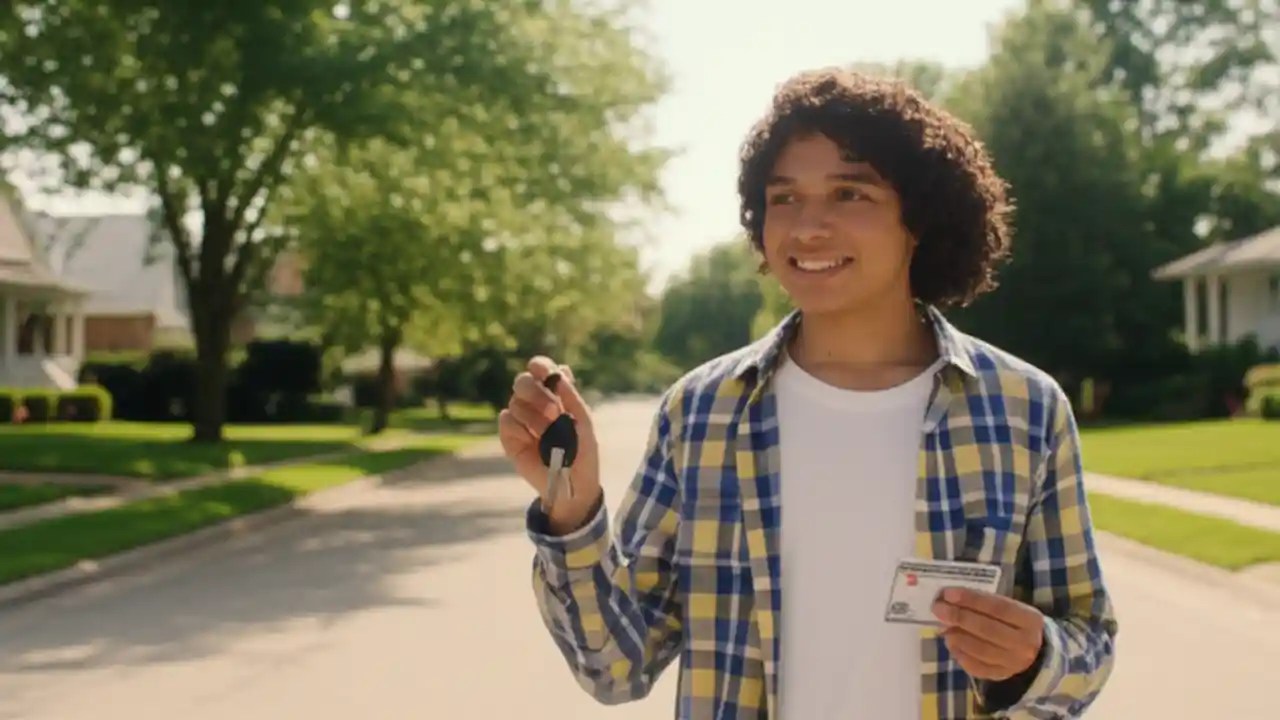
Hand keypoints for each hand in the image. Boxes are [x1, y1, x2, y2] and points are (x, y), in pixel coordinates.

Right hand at [498, 356, 601, 534]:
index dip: (540, 365)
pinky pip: (506, 420)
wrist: (571, 485)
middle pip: (523, 381)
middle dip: (538, 394)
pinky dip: (520, 429)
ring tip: (549, 435)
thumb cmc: (582, 452)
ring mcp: (521, 418)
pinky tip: (533, 442)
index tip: (544, 371)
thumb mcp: (584, 424)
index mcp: (556, 393)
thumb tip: (561, 371)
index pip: (542, 368)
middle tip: (554, 412)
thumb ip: (573, 398)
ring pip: (515, 402)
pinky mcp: (509, 435)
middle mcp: (536, 402)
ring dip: (534, 418)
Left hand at [932, 587, 1044, 680]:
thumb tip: (951, 599)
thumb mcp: (1012, 607)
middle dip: (959, 617)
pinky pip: (976, 667)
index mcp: (1030, 620)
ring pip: (980, 650)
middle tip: (938, 608)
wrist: (1036, 652)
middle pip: (987, 629)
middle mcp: (1025, 643)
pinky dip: (960, 654)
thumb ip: (986, 603)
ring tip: (943, 627)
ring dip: (957, 636)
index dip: (972, 600)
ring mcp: (1014, 663)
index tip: (949, 593)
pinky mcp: (1002, 676)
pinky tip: (950, 642)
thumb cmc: (1015, 622)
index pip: (998, 607)